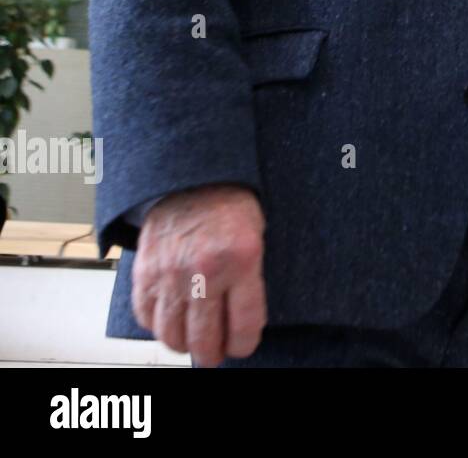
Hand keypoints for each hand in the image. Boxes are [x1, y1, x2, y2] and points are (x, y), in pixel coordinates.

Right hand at [132, 184, 266, 366]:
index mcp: (242, 260)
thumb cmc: (229, 207)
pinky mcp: (145, 272)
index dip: (243, 344)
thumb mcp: (256, 237)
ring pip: (172, 336)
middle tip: (214, 354)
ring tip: (192, 341)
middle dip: (212, 354)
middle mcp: (205, 270)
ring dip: (183, 345)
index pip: (244, 325)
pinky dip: (157, 326)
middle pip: (205, 339)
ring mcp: (171, 273)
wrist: (192, 178)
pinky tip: (170, 321)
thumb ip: (249, 280)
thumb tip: (241, 324)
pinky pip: (146, 316)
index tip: (242, 347)